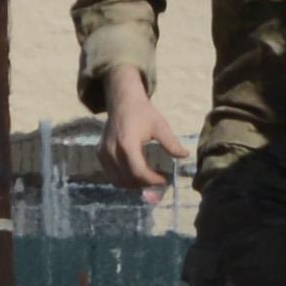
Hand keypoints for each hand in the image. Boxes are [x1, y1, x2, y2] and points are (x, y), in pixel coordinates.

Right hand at [96, 73, 178, 192]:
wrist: (122, 100)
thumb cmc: (142, 112)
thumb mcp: (160, 126)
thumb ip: (171, 143)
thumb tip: (185, 156)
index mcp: (127, 144)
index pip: (138, 172)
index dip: (152, 180)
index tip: (164, 179)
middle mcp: (112, 151)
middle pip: (128, 179)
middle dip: (145, 184)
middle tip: (158, 181)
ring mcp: (103, 154)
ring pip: (117, 180)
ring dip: (133, 184)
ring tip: (148, 179)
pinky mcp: (100, 154)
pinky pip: (111, 174)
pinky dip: (123, 178)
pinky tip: (136, 173)